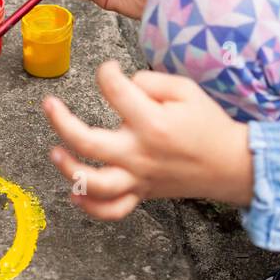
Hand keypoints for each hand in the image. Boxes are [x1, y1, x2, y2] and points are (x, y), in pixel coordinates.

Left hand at [44, 61, 253, 220]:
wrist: (232, 165)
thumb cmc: (208, 124)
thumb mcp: (186, 89)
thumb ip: (150, 81)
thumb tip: (122, 85)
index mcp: (152, 123)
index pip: (114, 91)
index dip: (106, 73)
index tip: (108, 70)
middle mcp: (140, 153)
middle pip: (88, 142)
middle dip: (62, 122)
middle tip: (48, 104)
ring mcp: (139, 177)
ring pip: (94, 183)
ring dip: (69, 170)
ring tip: (54, 153)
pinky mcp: (142, 193)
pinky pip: (112, 210)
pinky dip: (90, 207)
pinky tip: (74, 194)